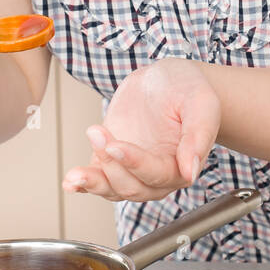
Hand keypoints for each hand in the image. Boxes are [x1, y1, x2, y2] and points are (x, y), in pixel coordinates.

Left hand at [62, 58, 220, 202]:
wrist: (166, 80)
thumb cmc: (187, 89)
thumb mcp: (200, 103)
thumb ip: (198, 136)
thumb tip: (191, 172)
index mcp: (182, 164)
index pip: (157, 175)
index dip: (135, 164)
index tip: (115, 145)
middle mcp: (158, 174)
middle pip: (132, 188)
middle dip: (111, 166)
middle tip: (98, 133)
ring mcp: (133, 169)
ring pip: (113, 189)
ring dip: (94, 179)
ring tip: (79, 162)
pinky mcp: (113, 160)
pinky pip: (98, 180)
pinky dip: (82, 184)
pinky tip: (70, 182)